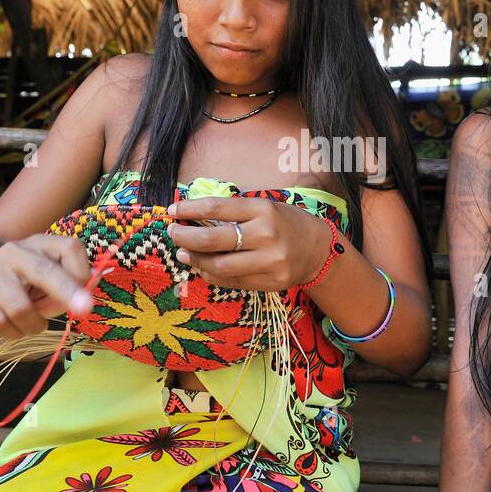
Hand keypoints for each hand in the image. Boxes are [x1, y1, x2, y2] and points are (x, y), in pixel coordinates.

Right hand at [0, 234, 94, 337]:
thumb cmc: (27, 284)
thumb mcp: (52, 279)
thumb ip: (72, 283)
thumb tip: (90, 289)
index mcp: (41, 243)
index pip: (69, 248)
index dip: (82, 274)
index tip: (87, 299)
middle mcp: (15, 250)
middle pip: (44, 270)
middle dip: (66, 293)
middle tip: (84, 310)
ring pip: (19, 307)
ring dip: (33, 326)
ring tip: (33, 325)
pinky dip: (12, 332)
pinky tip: (13, 327)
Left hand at [165, 196, 331, 290]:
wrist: (318, 250)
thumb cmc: (285, 223)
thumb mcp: (264, 208)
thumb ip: (233, 213)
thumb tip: (191, 218)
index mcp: (263, 210)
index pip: (216, 208)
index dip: (189, 209)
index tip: (172, 211)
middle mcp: (267, 235)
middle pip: (213, 239)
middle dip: (185, 237)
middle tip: (173, 234)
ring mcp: (270, 262)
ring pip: (219, 266)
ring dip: (196, 260)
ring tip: (184, 254)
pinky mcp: (271, 283)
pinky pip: (232, 281)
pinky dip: (212, 275)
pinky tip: (204, 267)